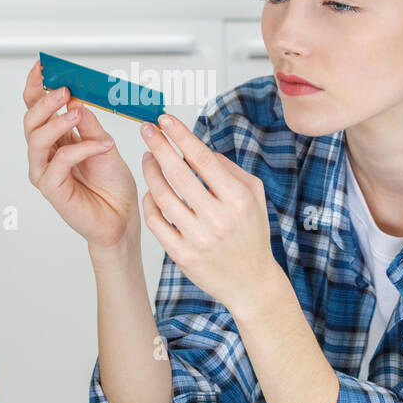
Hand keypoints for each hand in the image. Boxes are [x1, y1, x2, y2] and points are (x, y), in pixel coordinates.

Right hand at [22, 58, 138, 250]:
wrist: (121, 218)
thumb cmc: (112, 186)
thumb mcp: (104, 143)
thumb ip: (89, 123)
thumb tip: (78, 99)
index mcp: (57, 139)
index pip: (37, 108)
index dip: (37, 86)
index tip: (43, 66)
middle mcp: (46, 154)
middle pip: (31, 120)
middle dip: (45, 101)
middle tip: (64, 90)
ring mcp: (46, 171)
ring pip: (37, 139)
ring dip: (58, 121)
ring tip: (78, 113)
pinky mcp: (52, 188)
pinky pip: (60, 162)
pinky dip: (81, 149)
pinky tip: (101, 145)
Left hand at [139, 113, 277, 317]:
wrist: (251, 283)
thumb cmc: (251, 233)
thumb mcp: (254, 196)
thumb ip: (229, 169)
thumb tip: (200, 148)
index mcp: (238, 199)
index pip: (203, 159)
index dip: (182, 136)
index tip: (165, 120)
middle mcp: (218, 218)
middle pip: (178, 173)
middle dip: (159, 146)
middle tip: (148, 130)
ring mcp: (198, 238)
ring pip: (163, 196)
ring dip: (150, 171)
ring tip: (148, 157)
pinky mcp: (182, 255)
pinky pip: (156, 222)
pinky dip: (150, 202)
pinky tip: (150, 190)